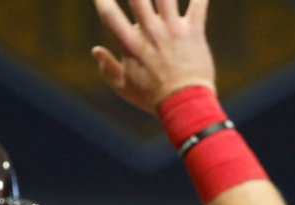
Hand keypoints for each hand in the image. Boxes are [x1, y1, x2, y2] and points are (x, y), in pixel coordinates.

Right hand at [91, 0, 215, 111]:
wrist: (185, 104)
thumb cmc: (153, 98)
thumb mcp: (124, 87)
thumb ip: (107, 68)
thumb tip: (95, 51)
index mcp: (131, 44)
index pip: (109, 15)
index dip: (102, 0)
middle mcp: (151, 32)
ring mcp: (172, 30)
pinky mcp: (193, 32)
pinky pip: (198, 5)